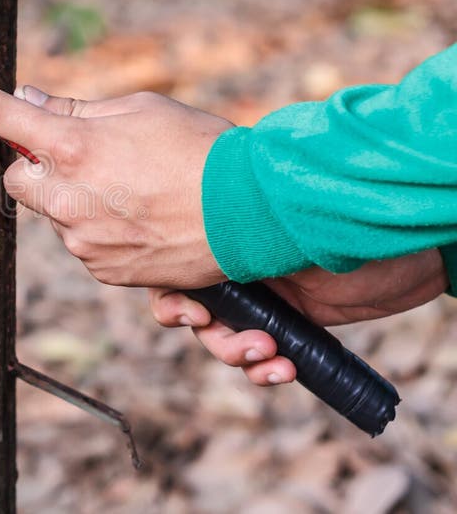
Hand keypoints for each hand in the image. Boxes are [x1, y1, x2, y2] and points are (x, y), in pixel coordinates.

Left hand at [0, 63, 232, 287]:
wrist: (255, 214)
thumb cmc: (203, 149)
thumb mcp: (141, 110)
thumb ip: (76, 109)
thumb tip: (31, 100)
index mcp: (74, 145)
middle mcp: (68, 196)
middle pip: (16, 180)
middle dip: (36, 168)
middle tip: (83, 157)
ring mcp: (83, 240)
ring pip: (53, 213)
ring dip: (75, 199)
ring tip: (135, 191)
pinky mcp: (103, 270)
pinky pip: (82, 244)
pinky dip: (98, 230)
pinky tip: (141, 219)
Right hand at [149, 248, 448, 384]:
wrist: (416, 252)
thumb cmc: (355, 218)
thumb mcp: (294, 217)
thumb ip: (250, 225)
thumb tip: (210, 235)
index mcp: (226, 232)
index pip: (177, 265)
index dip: (172, 295)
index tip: (193, 313)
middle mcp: (237, 265)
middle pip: (192, 308)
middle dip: (209, 332)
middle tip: (237, 339)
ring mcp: (263, 298)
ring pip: (223, 338)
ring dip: (237, 355)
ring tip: (272, 357)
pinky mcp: (290, 327)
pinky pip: (260, 358)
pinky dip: (264, 370)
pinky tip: (283, 370)